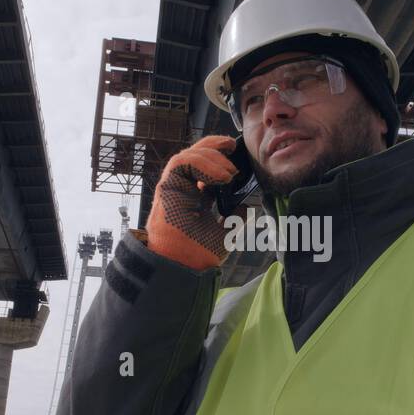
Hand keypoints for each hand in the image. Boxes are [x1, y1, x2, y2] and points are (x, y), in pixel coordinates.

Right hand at [145, 135, 238, 269]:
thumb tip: (247, 207)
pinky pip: (181, 163)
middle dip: (213, 146)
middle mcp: (183, 190)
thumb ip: (235, 219)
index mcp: (195, 198)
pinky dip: (202, 163)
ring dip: (210, 155)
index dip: (218, 157)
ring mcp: (173, 188)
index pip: (205, 168)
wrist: (184, 268)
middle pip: (195, 157)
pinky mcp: (166, 188)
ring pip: (187, 156)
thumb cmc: (199, 255)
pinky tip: (221, 176)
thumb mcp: (226, 233)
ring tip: (230, 171)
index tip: (235, 153)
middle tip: (232, 146)